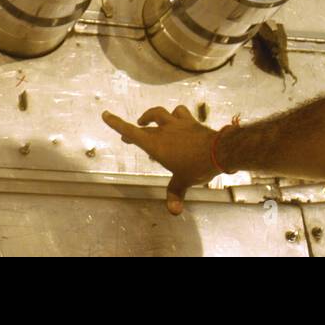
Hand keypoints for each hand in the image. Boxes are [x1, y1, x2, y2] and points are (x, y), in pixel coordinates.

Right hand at [102, 106, 221, 215]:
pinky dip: (175, 114)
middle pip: (143, 127)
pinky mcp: (190, 121)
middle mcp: (163, 131)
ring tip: (148, 120)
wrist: (219, 150)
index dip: (117, 123)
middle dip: (134, 129)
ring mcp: (177, 123)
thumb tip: (173, 212)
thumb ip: (175, 194)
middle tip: (128, 135)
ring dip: (152, 116)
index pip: (132, 132)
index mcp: (156, 144)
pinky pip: (179, 112)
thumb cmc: (196, 166)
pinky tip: (175, 117)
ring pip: (160, 113)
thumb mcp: (183, 181)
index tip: (105, 114)